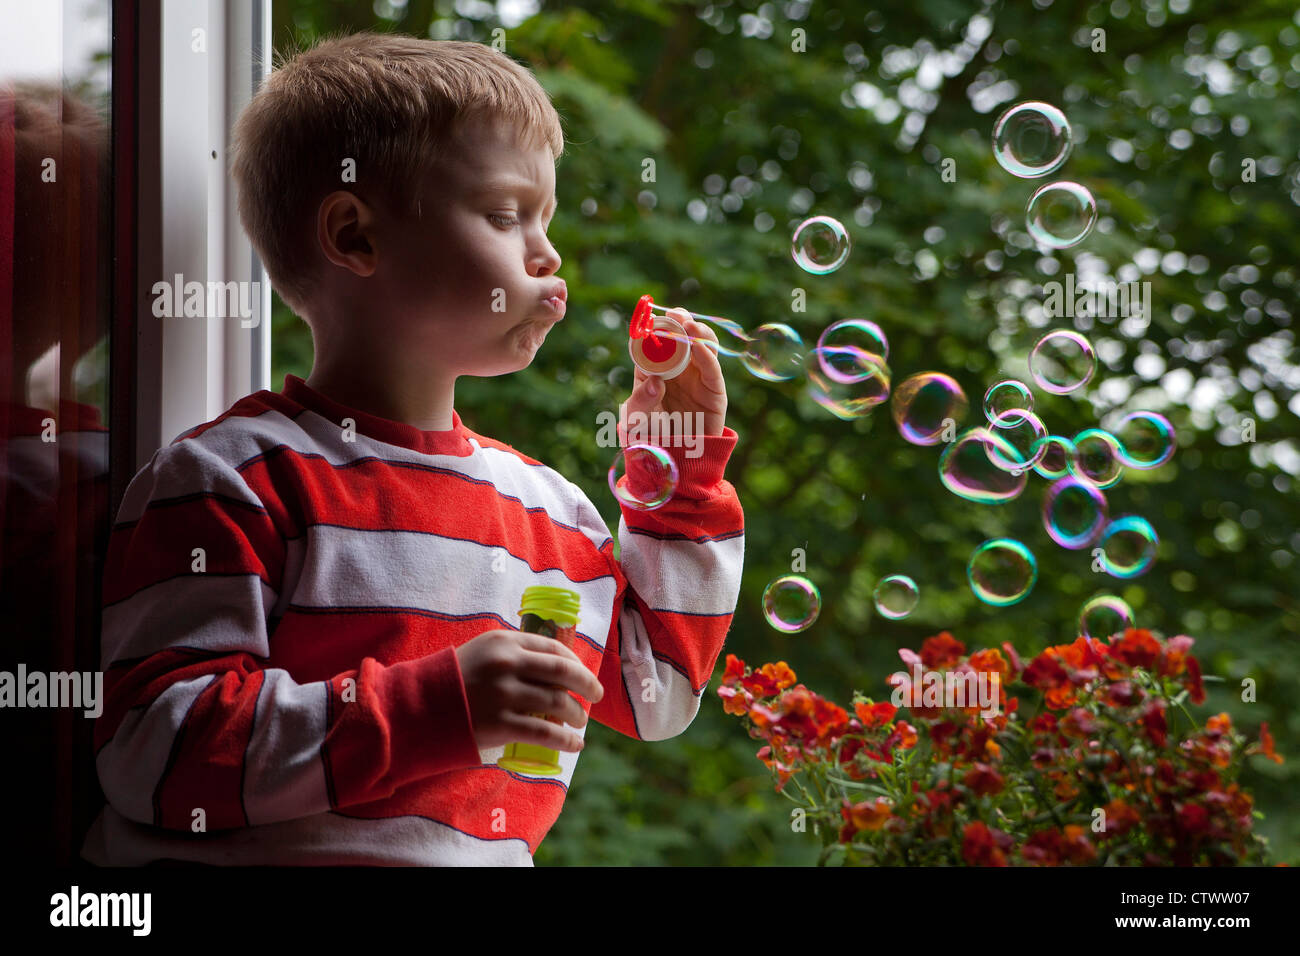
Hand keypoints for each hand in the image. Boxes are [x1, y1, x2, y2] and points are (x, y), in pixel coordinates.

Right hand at [455, 629, 604, 752]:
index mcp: (504, 641)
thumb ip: (514, 654)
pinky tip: (574, 745)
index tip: (583, 674)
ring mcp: (504, 695)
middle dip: (586, 684)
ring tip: (581, 722)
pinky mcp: (500, 724)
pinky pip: (544, 732)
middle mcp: (507, 664)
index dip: (575, 663)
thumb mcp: (483, 652)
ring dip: (576, 714)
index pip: (553, 648)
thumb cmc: (453, 679)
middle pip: (562, 672)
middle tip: (596, 696)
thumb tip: (555, 670)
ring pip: (556, 703)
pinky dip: (565, 740)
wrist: (418, 706)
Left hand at [620, 308, 727, 440]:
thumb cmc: (650, 436)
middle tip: (676, 314)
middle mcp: (677, 368)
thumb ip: (641, 400)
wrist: (674, 459)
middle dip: (679, 322)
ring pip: (703, 345)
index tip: (653, 318)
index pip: (656, 341)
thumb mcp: (636, 418)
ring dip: (697, 332)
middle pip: (682, 337)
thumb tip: (655, 381)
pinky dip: (707, 354)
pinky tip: (698, 345)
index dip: (656, 327)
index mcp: (654, 368)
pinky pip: (713, 368)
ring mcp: (697, 376)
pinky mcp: (714, 389)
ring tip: (688, 325)